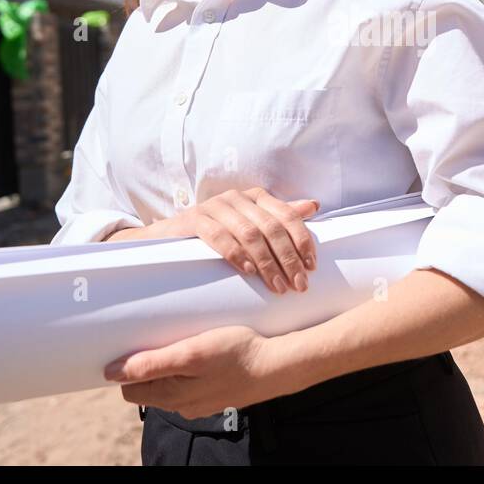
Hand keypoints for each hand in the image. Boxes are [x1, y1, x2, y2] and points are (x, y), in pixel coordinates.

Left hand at [106, 325, 297, 417]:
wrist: (277, 365)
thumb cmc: (235, 354)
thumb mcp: (190, 354)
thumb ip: (151, 365)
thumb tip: (111, 374)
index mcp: (171, 397)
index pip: (129, 387)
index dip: (124, 366)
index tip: (127, 342)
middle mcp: (182, 405)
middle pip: (148, 386)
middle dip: (144, 364)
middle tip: (152, 335)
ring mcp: (200, 401)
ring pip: (169, 384)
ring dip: (166, 364)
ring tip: (175, 338)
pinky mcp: (215, 393)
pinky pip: (189, 382)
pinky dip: (186, 368)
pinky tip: (197, 350)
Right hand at [108, 187, 318, 294]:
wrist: (170, 237)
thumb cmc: (218, 233)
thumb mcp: (251, 224)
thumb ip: (279, 216)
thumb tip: (314, 205)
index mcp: (256, 197)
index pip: (287, 215)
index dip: (302, 241)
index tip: (312, 267)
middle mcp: (238, 197)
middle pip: (271, 227)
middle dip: (288, 258)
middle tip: (298, 285)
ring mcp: (215, 206)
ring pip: (249, 233)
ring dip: (266, 262)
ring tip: (277, 286)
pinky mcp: (194, 218)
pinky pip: (219, 236)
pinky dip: (236, 254)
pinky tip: (248, 271)